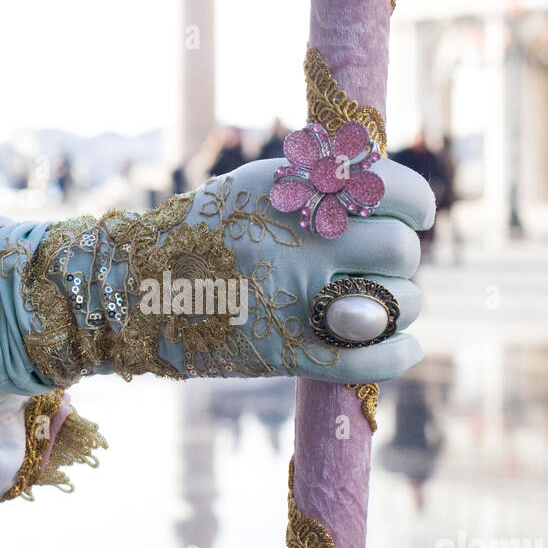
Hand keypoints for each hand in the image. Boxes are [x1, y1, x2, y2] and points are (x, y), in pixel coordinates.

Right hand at [7, 132, 433, 385]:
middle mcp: (303, 240)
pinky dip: (401, 352)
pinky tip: (404, 344)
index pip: (393, 190)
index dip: (415, 207)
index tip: (413, 217)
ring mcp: (298, 298)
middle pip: (401, 250)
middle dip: (401, 261)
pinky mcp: (290, 352)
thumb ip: (315, 189)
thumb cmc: (196, 238)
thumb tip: (384, 198)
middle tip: (381, 270)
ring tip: (381, 306)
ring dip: (403, 306)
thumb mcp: (252, 190)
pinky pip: (375, 357)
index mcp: (295, 190)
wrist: (132, 292)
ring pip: (399, 302)